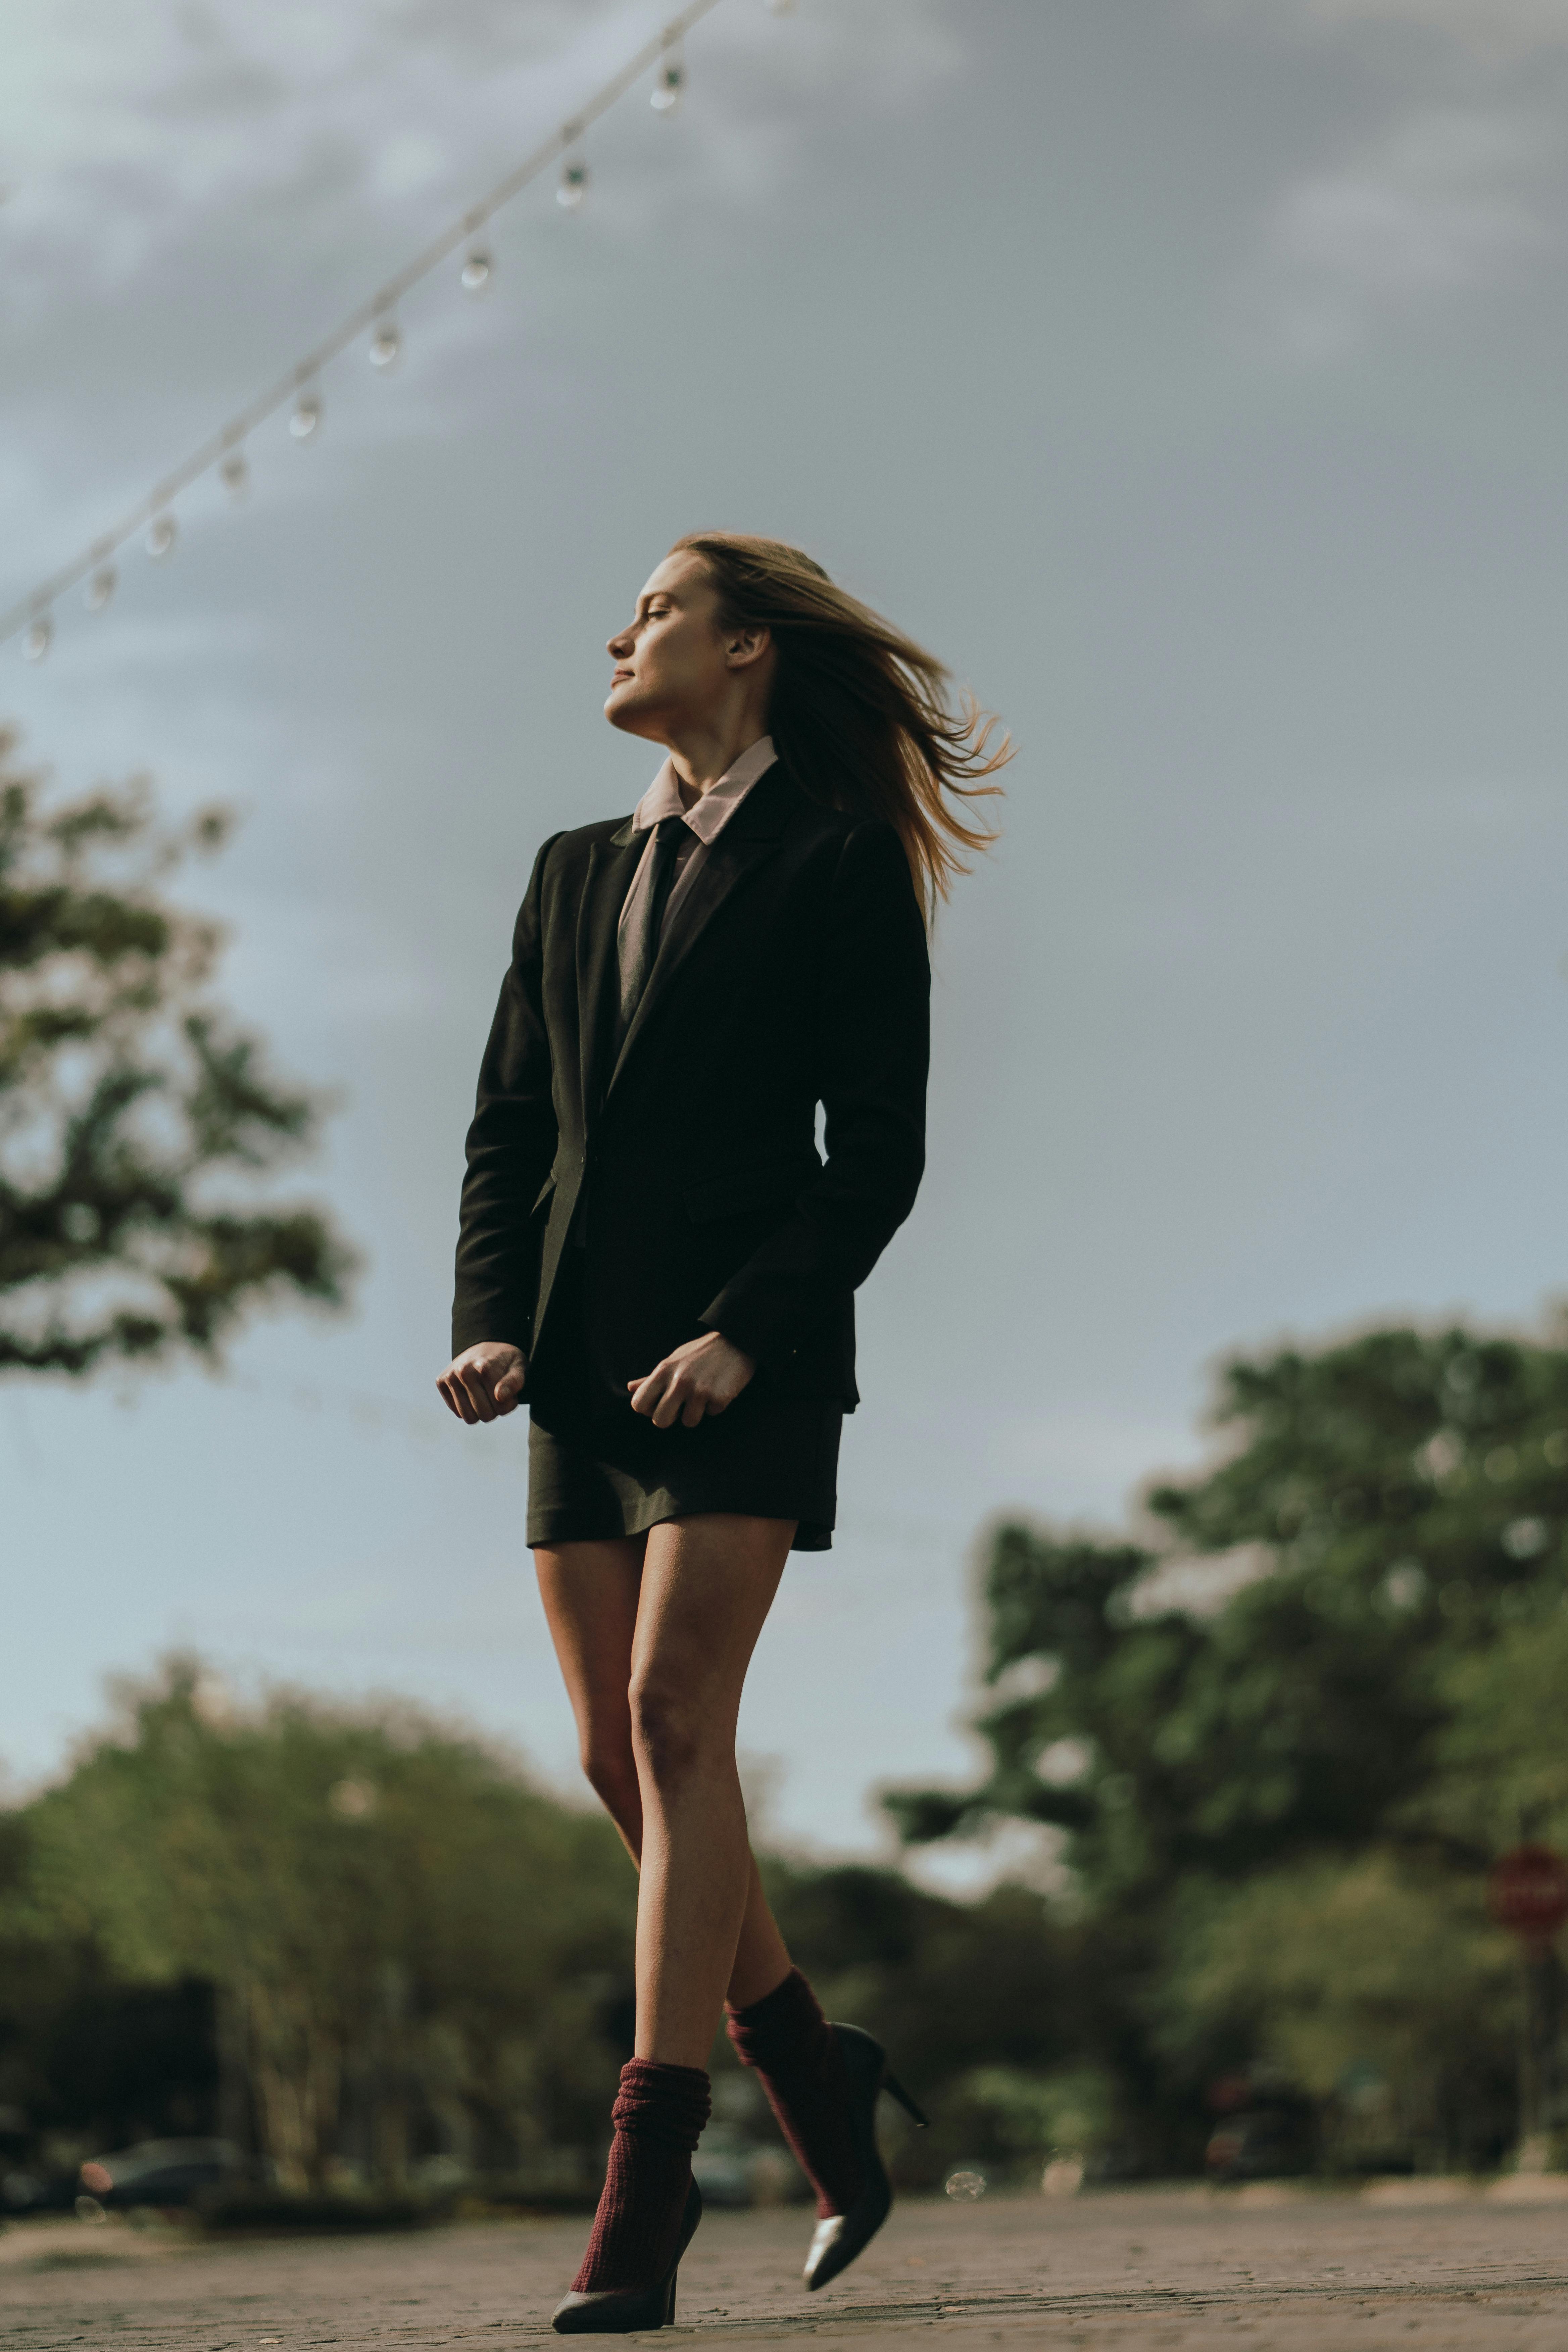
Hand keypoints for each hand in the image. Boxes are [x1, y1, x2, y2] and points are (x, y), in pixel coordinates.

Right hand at [437, 1341, 524, 1424]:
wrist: (485, 1344)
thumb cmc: (505, 1360)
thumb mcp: (518, 1366)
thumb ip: (514, 1381)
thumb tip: (499, 1396)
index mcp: (486, 1367)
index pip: (501, 1407)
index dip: (510, 1404)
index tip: (510, 1393)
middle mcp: (464, 1371)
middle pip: (485, 1415)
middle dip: (495, 1410)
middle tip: (497, 1396)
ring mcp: (450, 1376)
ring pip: (469, 1417)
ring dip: (480, 1412)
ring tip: (485, 1396)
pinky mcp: (441, 1381)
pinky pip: (457, 1412)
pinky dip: (467, 1407)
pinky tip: (472, 1393)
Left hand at [628, 1330, 755, 1427]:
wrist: (735, 1341)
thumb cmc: (700, 1353)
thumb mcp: (672, 1360)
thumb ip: (651, 1378)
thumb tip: (630, 1388)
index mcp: (663, 1371)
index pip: (639, 1404)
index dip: (648, 1409)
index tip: (659, 1404)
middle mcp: (679, 1381)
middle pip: (660, 1421)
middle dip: (671, 1418)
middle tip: (681, 1406)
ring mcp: (699, 1390)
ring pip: (688, 1422)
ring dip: (697, 1412)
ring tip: (703, 1395)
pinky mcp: (719, 1396)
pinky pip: (712, 1414)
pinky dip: (716, 1405)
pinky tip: (719, 1389)